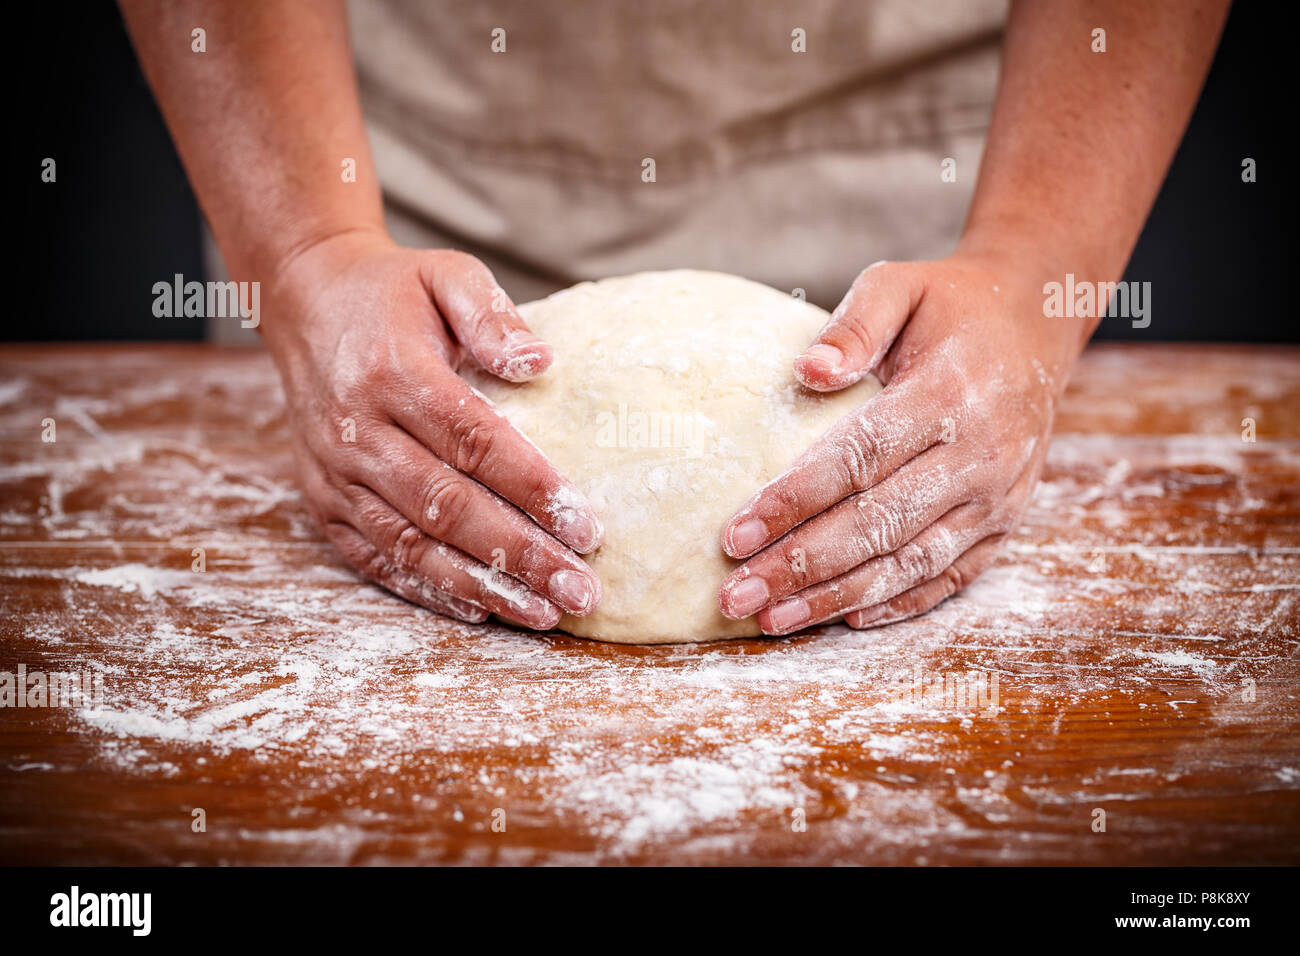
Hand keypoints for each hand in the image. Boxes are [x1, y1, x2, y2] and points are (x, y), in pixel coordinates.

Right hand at [262, 230, 603, 628]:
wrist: (303, 301)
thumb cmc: (392, 293)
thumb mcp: (445, 274)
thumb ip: (492, 312)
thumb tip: (543, 362)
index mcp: (392, 371)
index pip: (472, 441)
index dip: (531, 488)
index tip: (588, 527)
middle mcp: (356, 430)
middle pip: (447, 506)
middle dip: (519, 555)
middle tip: (582, 590)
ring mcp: (334, 473)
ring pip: (412, 544)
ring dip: (482, 586)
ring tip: (544, 612)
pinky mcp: (322, 501)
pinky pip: (375, 558)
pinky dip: (427, 589)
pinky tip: (480, 610)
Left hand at [717, 254, 1075, 633]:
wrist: (1036, 323)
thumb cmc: (950, 306)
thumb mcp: (902, 284)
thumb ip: (855, 322)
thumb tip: (808, 372)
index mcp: (950, 394)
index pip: (859, 458)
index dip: (794, 501)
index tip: (734, 535)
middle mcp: (981, 455)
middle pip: (877, 524)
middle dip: (799, 567)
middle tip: (735, 596)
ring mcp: (998, 498)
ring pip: (909, 563)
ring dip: (836, 597)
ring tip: (772, 620)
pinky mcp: (1005, 524)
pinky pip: (948, 578)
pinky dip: (896, 603)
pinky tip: (842, 619)